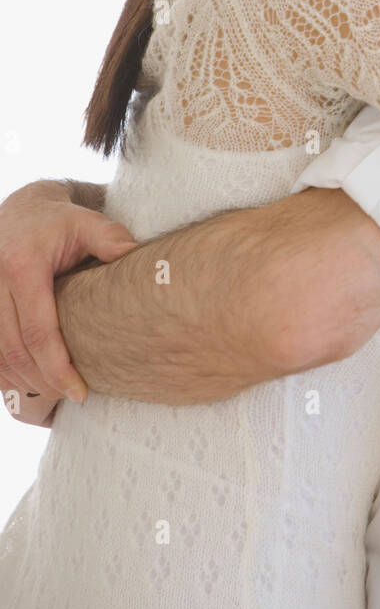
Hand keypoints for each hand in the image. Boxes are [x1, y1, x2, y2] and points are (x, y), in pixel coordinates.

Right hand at [0, 181, 136, 408]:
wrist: (22, 210)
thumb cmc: (60, 221)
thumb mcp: (88, 222)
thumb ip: (112, 240)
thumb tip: (138, 257)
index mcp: (21, 267)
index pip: (39, 332)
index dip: (58, 368)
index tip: (80, 393)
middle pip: (15, 352)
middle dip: (43, 382)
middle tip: (73, 398)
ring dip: (23, 384)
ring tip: (55, 398)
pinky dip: (7, 374)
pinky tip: (30, 385)